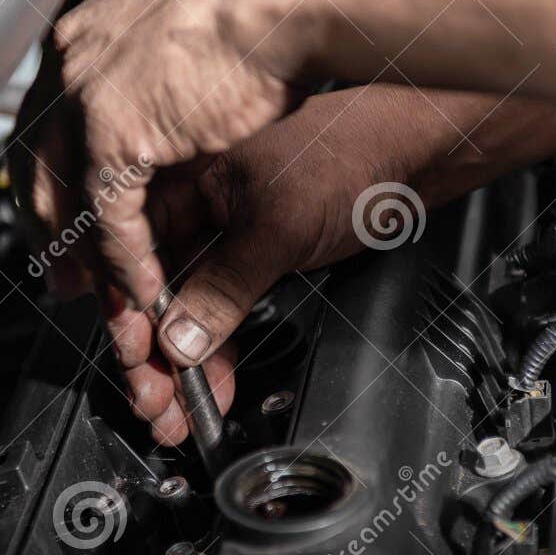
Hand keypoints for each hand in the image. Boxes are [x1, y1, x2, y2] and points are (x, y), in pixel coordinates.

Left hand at [21, 0, 306, 320]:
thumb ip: (162, 72)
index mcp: (88, 30)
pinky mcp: (112, 131)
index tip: (62, 220)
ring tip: (115, 302)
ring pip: (69, 199)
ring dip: (94, 261)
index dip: (53, 180)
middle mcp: (73, 59)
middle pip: (38, 165)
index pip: (46, 122)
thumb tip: (164, 100)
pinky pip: (107, 216)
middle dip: (51, 233)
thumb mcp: (192, 33)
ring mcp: (83, 94)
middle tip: (66, 281)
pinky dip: (126, 262)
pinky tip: (146, 289)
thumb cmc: (265, 5)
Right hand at [81, 87, 555, 444]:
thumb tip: (179, 342)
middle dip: (151, 357)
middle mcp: (195, 199)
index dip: (127, 317)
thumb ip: (222, 288)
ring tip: (179, 414)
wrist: (428, 140)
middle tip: (156, 406)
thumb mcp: (278, 225)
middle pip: (151, 291)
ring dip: (181, 365)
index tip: (137, 366)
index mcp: (181, 172)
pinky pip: (222, 308)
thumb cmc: (360, 146)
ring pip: (186, 308)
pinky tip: (215, 385)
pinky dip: (217, 348)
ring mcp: (227, 227)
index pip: (130, 255)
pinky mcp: (260, 251)